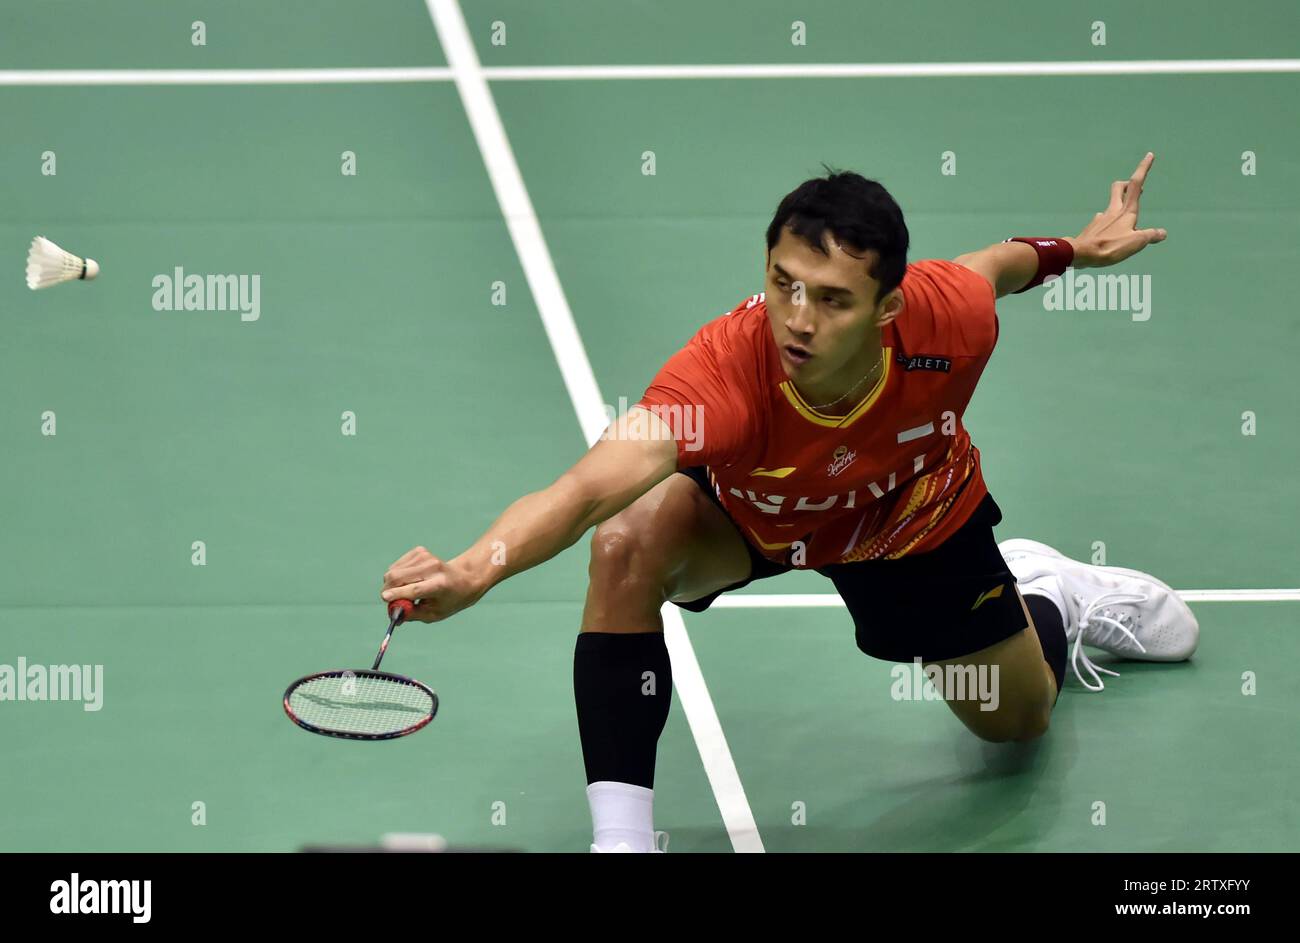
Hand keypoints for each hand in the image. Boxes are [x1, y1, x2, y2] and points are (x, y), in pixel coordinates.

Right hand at [380, 546, 484, 623]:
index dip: (398, 594)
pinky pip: (396, 566)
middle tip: (389, 600)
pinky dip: (397, 575)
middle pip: (399, 577)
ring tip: (406, 591)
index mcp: (440, 585)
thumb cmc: (448, 600)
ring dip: (392, 584)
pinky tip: (410, 580)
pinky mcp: (419, 551)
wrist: (463, 579)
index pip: (415, 589)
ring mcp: (426, 557)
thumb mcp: (434, 614)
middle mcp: (433, 568)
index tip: (384, 598)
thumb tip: (393, 613)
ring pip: (393, 571)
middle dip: (388, 590)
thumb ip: (412, 614)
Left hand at [1067, 152, 1166, 268]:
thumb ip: (1150, 236)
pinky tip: (1109, 233)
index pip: (1136, 185)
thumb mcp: (1136, 242)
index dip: (1143, 169)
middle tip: (1134, 186)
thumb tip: (1162, 233)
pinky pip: (1103, 221)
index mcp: (1126, 211)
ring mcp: (1101, 218)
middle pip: (1119, 188)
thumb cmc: (1110, 246)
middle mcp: (1113, 210)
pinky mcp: (1093, 228)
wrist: (1080, 253)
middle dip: (1127, 183)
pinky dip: (1109, 223)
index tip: (1149, 155)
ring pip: (1111, 205)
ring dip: (1119, 205)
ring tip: (1127, 219)